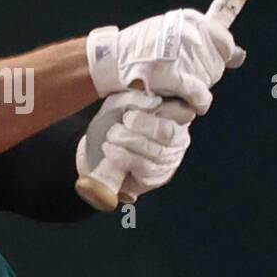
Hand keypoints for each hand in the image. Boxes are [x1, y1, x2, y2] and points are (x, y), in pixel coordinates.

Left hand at [75, 90, 196, 204]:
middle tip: (121, 124)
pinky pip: (147, 170)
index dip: (159, 110)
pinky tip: (111, 152)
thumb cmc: (111, 123)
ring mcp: (170, 159)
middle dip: (143, 127)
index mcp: (175, 113)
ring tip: (111, 137)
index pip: (182, 111)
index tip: (132, 111)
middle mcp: (178, 137)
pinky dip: (126, 159)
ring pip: (158, 153)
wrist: (94, 151)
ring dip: (130, 143)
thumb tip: (156, 102)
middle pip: (170, 133)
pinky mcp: (158, 177)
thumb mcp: (119, 103)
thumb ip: (136, 99)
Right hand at [85, 8, 244, 115]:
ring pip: (209, 81)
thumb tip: (240, 56)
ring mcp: (181, 54)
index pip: (223, 40)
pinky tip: (190, 104)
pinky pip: (200, 95)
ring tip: (175, 88)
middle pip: (217, 64)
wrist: (109, 60)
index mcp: (189, 19)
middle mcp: (188, 32)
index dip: (222, 54)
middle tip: (181, 76)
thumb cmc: (139, 50)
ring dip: (196, 89)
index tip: (217, 62)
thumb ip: (205, 40)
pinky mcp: (173, 75)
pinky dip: (198, 102)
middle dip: (204, 75)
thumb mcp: (171, 32)